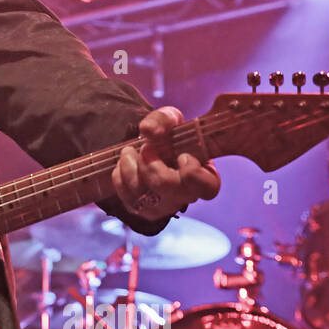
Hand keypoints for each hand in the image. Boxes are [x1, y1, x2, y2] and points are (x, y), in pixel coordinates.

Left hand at [112, 106, 220, 220]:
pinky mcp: (145, 210)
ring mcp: (166, 207)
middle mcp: (188, 196)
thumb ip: (163, 119)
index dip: (192, 172)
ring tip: (127, 152)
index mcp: (205, 176)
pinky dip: (121, 180)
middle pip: (166, 188)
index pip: (207, 188)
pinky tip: (124, 165)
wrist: (152, 148)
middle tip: (144, 148)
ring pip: (144, 197)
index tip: (181, 155)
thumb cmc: (169, 134)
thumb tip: (148, 131)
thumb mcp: (170, 118)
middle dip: (149, 164)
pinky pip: (129, 201)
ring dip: (129, 169)